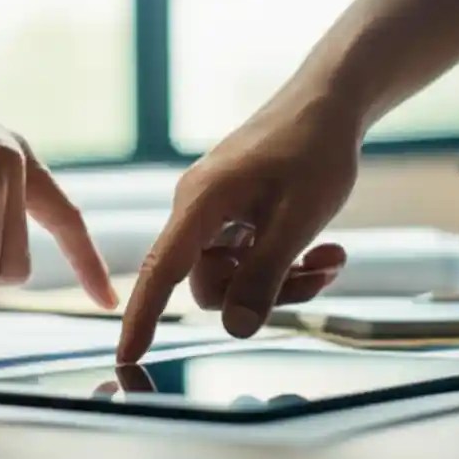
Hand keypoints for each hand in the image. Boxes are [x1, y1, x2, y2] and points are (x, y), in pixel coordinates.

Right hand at [119, 93, 356, 361]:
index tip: (127, 358)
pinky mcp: (232, 212)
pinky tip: (323, 248)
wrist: (328, 101)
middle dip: (266, 291)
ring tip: (331, 259)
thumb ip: (265, 278)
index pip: (160, 273)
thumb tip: (235, 329)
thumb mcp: (298, 222)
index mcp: (199, 205)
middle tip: (321, 275)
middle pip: (211, 283)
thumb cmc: (314, 150)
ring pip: (235, 274)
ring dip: (284, 277)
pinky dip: (283, 259)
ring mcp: (212, 211)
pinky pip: (247, 255)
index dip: (142, 319)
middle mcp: (195, 209)